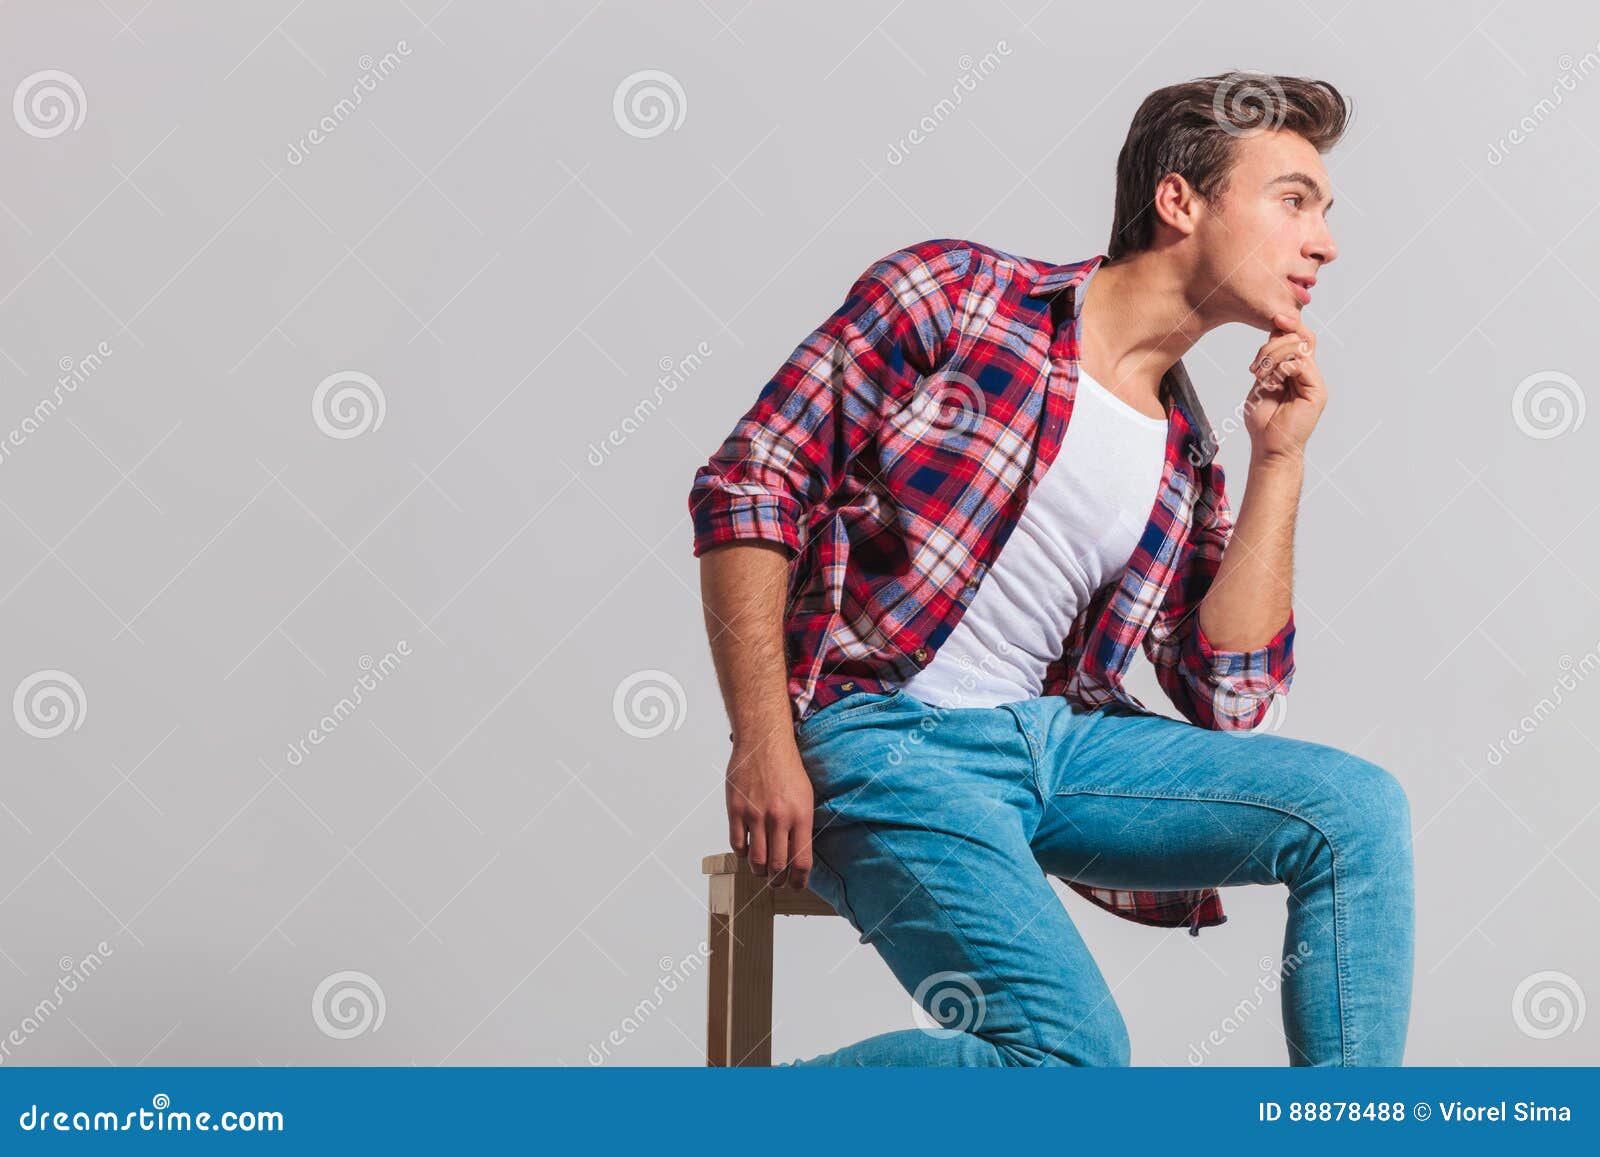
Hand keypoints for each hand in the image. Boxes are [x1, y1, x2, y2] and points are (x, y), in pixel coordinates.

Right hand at [725, 735, 813, 890]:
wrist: (763, 742)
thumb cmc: (787, 768)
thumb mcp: (805, 796)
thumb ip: (802, 826)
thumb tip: (799, 855)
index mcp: (801, 816)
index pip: (801, 861)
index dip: (800, 881)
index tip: (797, 886)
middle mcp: (778, 818)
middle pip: (778, 866)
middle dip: (778, 881)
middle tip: (777, 882)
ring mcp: (755, 815)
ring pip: (756, 861)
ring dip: (760, 871)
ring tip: (762, 870)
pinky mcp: (736, 810)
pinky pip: (738, 845)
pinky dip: (743, 853)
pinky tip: (748, 849)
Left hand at [1243, 313, 1327, 462]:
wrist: (1268, 447)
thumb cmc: (1263, 420)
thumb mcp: (1261, 381)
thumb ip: (1269, 359)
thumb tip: (1274, 331)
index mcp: (1296, 370)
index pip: (1297, 337)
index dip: (1286, 324)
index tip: (1273, 317)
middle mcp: (1309, 373)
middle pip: (1301, 337)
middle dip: (1274, 342)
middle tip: (1256, 365)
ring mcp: (1314, 382)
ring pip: (1300, 348)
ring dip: (1273, 356)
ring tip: (1260, 374)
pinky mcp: (1317, 392)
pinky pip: (1302, 364)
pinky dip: (1282, 368)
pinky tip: (1271, 382)